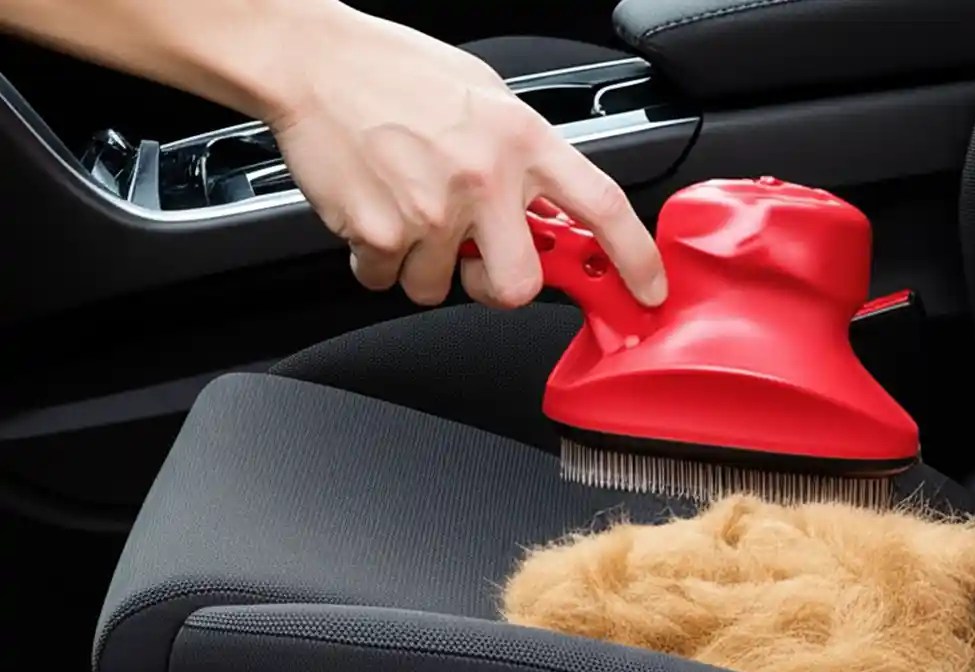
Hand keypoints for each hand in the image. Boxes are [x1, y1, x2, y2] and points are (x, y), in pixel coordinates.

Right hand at [263, 7, 666, 307]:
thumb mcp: (488, 97)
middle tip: (476, 258)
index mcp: (522, 140)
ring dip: (423, 266)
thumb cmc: (395, 73)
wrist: (312, 62)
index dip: (634, 258)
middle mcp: (484, 179)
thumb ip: (524, 156)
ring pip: (439, 290)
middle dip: (494, 285)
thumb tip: (549, 208)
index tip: (645, 289)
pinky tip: (373, 210)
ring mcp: (431, 212)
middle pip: (517, 287)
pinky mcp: (378, 234)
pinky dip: (376, 259)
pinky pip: (386, 280)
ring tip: (406, 209)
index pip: (602, 207)